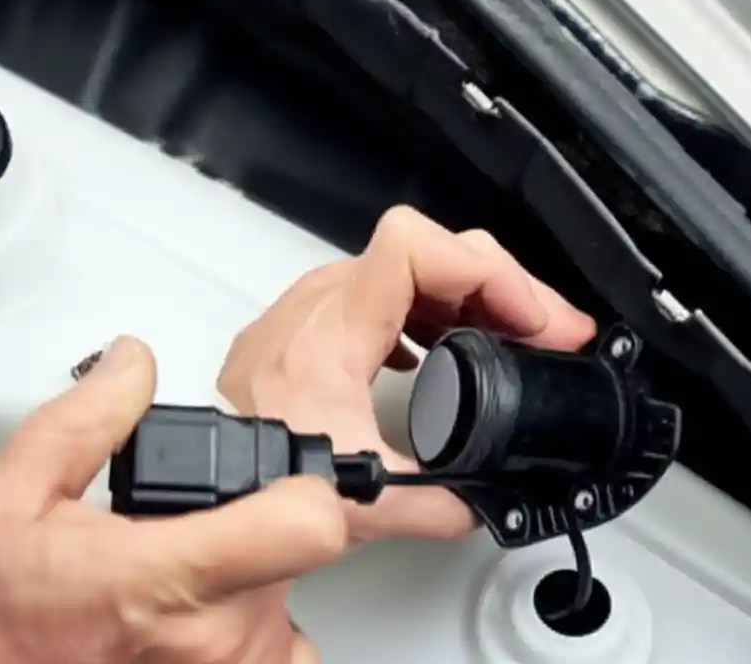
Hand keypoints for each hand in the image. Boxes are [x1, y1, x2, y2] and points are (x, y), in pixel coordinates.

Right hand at [0, 337, 346, 663]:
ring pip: (285, 597)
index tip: (274, 482)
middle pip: (291, 549)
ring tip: (174, 593)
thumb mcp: (6, 505)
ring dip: (243, 585)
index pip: (308, 526)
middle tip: (178, 540)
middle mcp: (221, 636)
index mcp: (170, 577)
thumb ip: (82, 424)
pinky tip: (187, 627)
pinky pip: (281, 646)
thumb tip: (134, 366)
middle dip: (243, 530)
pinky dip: (245, 632)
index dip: (303, 489)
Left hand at [217, 206, 595, 541]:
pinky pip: (380, 287)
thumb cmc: (256, 480)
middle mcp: (315, 309)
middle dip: (501, 285)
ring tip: (512, 331)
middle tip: (547, 328)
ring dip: (469, 295)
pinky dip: (430, 308)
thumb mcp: (361, 499)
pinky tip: (446, 340)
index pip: (411, 248)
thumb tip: (480, 502)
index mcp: (329, 336)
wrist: (203, 485)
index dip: (482, 268)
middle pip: (426, 252)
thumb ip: (434, 503)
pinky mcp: (306, 327)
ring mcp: (309, 312)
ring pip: (405, 265)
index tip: (523, 314)